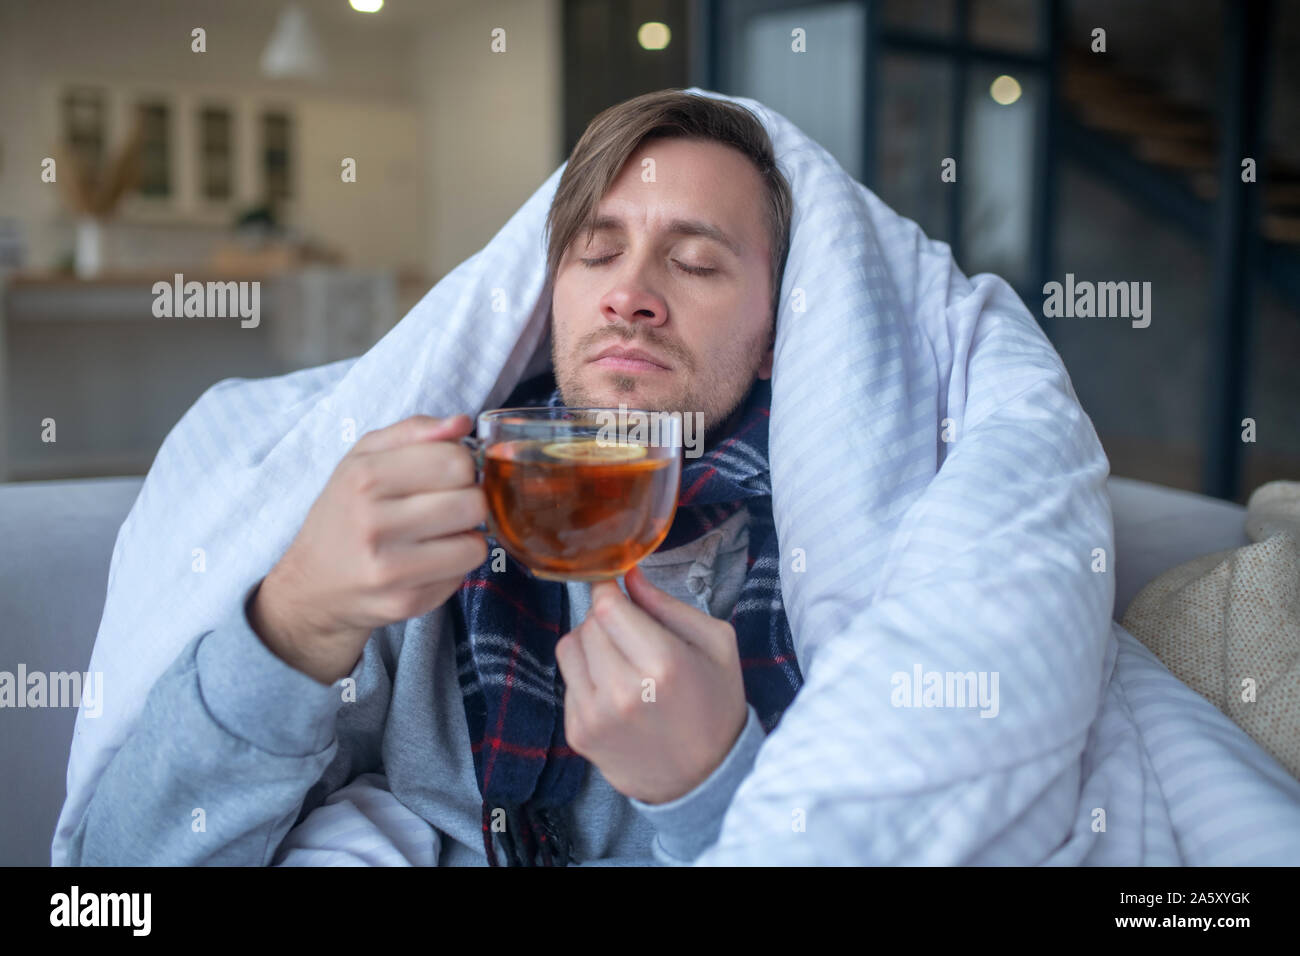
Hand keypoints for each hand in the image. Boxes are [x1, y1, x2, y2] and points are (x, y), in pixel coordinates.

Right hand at [249, 414, 487, 683]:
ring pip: (476, 545)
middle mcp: (373, 523)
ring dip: (465, 537)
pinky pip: (462, 577)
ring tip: (438, 534)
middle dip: (467, 501)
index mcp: (364, 477)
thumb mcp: (363, 458)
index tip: (444, 475)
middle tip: (443, 506)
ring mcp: (389, 569)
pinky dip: (452, 568)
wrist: (311, 587)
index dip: (460, 466)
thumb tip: (461, 423)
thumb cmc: (345, 514)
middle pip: (472, 503)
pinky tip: (425, 562)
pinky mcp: (404, 603)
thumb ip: (414, 431)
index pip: (456, 461)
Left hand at [554, 565, 747, 804]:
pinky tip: (615, 689)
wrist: (704, 778)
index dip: (608, 589)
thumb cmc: (715, 704)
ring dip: (591, 643)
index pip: (607, 606)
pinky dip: (586, 674)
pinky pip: (567, 680)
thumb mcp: (715, 644)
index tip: (616, 587)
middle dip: (606, 618)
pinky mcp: (579, 734)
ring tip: (621, 659)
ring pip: (569, 647)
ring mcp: (596, 716)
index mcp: (663, 664)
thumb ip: (667, 604)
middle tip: (631, 632)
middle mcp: (624, 692)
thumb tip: (628, 575)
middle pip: (587, 624)